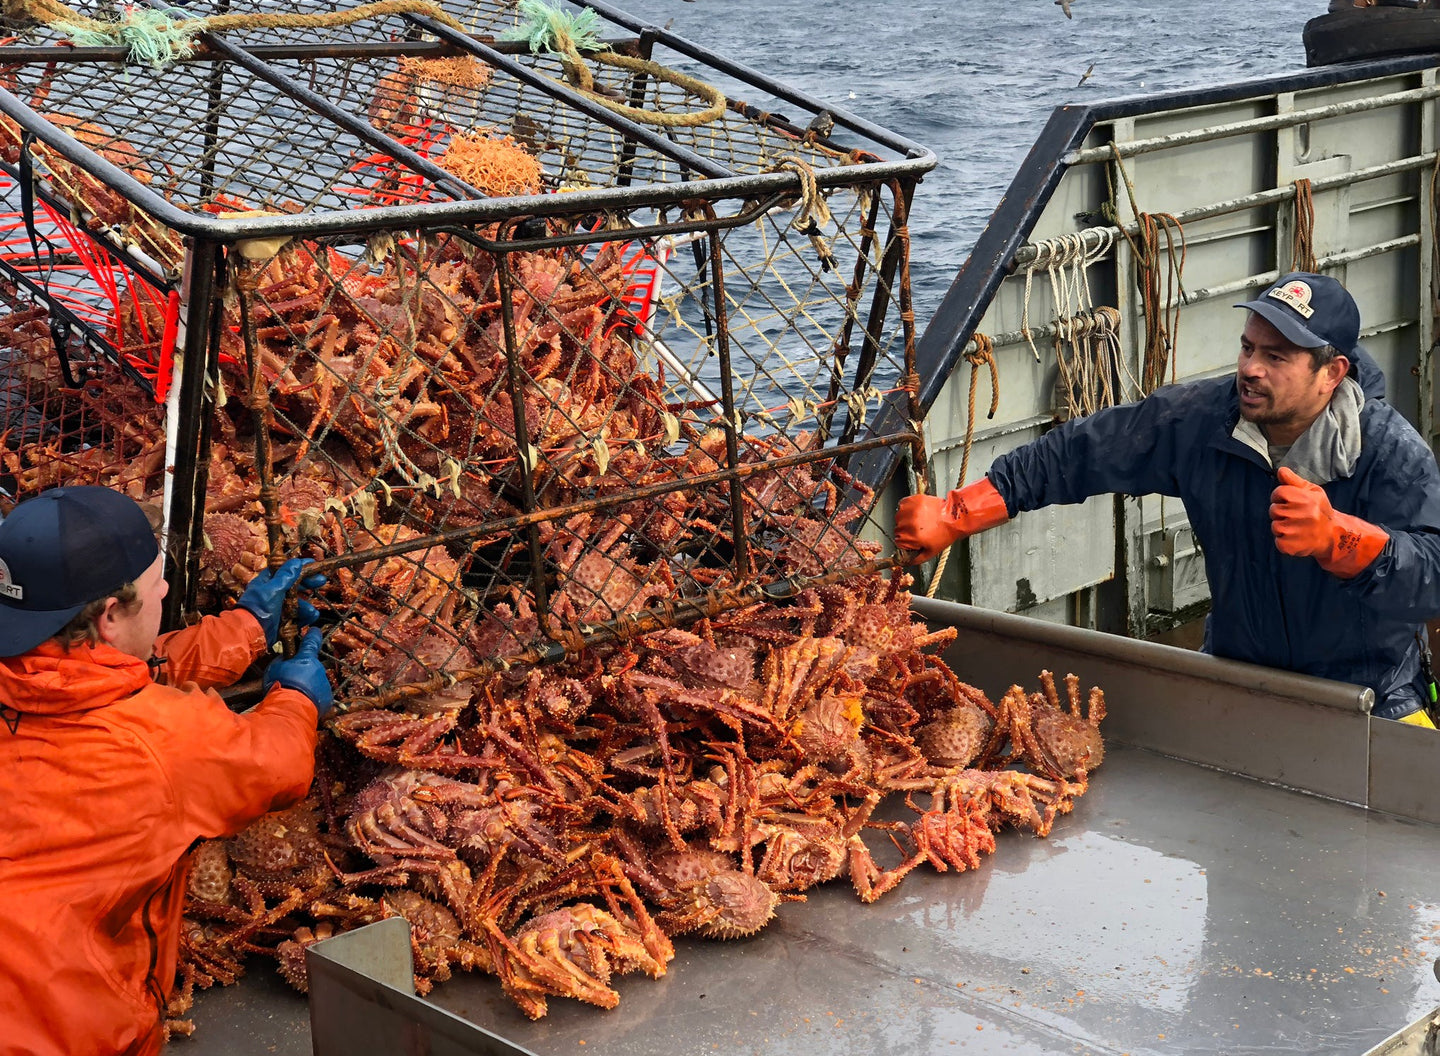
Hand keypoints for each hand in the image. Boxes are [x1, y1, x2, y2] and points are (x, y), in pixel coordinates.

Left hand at [236, 559, 325, 646]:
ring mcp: (276, 608)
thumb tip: (296, 562)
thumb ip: (286, 576)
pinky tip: (309, 619)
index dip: (299, 566)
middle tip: (322, 581)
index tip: (314, 564)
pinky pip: (296, 617)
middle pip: (293, 585)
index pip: (285, 570)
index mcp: (267, 582)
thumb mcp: (273, 589)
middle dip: (308, 584)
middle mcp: (272, 593)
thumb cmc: (259, 608)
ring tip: (312, 612)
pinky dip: (303, 618)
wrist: (250, 635)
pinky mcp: (280, 621)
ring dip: (306, 606)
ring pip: (296, 602)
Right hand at [262, 628, 333, 717]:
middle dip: (303, 671)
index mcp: (307, 658)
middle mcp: (319, 669)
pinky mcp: (327, 698)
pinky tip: (301, 702)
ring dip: (307, 686)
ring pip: (315, 682)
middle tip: (291, 680)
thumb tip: (285, 659)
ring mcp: (324, 683)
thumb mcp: (274, 668)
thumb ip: (281, 660)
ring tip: (294, 694)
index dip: (313, 635)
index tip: (315, 631)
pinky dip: (311, 698)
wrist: (291, 708)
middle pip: (311, 667)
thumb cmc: (281, 686)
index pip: (311, 642)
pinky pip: (319, 695)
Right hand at [894, 477, 1010, 563]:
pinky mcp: (911, 500)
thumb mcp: (930, 552)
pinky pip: (902, 505)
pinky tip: (919, 512)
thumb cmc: (944, 533)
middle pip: (898, 530)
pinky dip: (908, 508)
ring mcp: (908, 511)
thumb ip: (915, 560)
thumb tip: (905, 562)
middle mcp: (906, 524)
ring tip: (921, 520)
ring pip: (899, 517)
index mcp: (909, 537)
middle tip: (921, 529)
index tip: (915, 539)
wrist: (953, 516)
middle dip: (907, 531)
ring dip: (906, 519)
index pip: (898, 543)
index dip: (907, 542)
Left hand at [1270, 466, 1387, 578]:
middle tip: (1294, 517)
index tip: (1287, 501)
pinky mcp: (1292, 546)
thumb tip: (1281, 470)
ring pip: (1275, 526)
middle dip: (1280, 513)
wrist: (1333, 536)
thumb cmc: (1320, 511)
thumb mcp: (1312, 492)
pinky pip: (1278, 542)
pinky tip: (1296, 539)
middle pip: (1274, 510)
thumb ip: (1294, 481)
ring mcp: (1297, 531)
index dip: (1279, 496)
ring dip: (1282, 528)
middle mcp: (1304, 514)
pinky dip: (1284, 542)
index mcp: (1307, 499)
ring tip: (1296, 528)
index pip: (1279, 492)